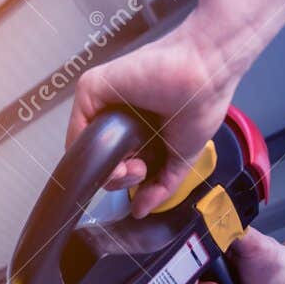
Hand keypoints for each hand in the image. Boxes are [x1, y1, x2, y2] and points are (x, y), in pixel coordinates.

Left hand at [68, 30, 239, 218]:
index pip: (111, 162)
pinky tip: (119, 153)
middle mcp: (115, 113)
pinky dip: (91, 151)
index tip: (142, 176)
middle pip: (96, 160)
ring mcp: (102, 101)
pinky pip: (75, 130)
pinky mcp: (92, 87)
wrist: (209, 72)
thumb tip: (140, 212)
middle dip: (115, 178)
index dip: (122, 179)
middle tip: (138, 172)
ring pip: (84, 149)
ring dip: (107, 168)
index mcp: (134, 126)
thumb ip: (160, 186)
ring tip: (133, 165)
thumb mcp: (180, 157)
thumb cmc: (203, 101)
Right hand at [183, 230, 284, 283]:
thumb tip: (214, 213)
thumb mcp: (251, 241)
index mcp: (207, 248)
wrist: (281, 277)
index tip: (210, 283)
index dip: (189, 276)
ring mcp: (205, 282)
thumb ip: (232, 229)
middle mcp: (203, 265)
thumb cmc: (270, 256)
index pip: (182, 263)